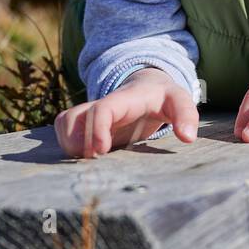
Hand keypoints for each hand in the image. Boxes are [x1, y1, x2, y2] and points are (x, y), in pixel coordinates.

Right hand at [54, 68, 197, 156]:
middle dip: (78, 144)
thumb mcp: (179, 101)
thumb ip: (186, 114)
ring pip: (63, 124)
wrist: (147, 87)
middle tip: (98, 160)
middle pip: (73, 120)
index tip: (99, 151)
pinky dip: (65, 145)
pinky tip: (85, 155)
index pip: (102, 109)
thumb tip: (187, 137)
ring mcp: (89, 113)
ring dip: (70, 145)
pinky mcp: (83, 123)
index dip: (96, 129)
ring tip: (93, 158)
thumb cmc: (163, 97)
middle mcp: (101, 105)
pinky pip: (61, 129)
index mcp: (124, 99)